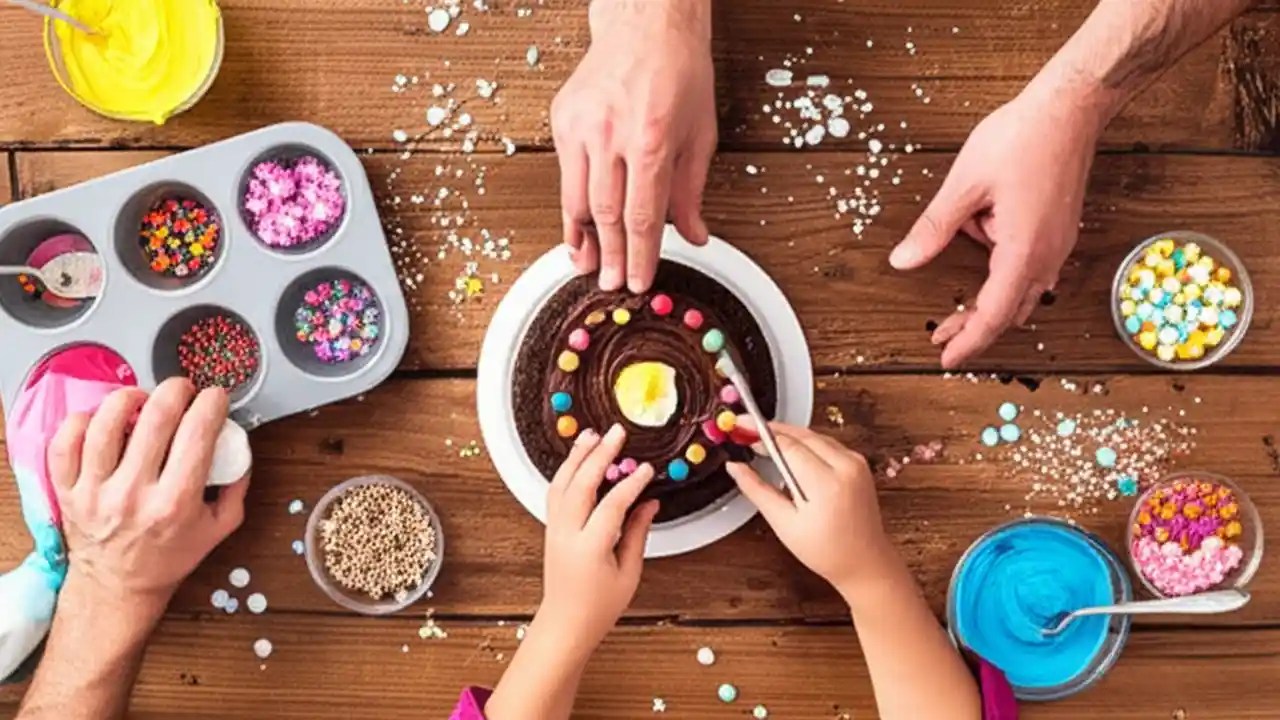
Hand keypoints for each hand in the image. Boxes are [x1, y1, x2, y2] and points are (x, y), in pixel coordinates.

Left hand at [49, 378, 249, 605]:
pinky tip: (103, 420)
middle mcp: (133, 494)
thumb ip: (236, 485)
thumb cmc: (169, 557)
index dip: (211, 403)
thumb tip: (240, 443)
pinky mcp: (67, 490)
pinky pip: (66, 442)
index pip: (197, 433)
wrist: (118, 588)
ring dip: (130, 397)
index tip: (215, 398)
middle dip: (176, 390)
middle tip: (183, 390)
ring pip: (107, 423)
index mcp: (175, 503)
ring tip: (142, 399)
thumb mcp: (221, 527)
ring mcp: (95, 491)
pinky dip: (84, 420)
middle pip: (155, 418)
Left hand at [537, 424, 658, 651]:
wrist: (566, 623)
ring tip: (591, 435)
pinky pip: (555, 492)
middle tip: (616, 434)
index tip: (646, 469)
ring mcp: (554, 529)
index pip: (611, 506)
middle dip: (598, 455)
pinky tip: (577, 458)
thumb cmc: (599, 606)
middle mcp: (566, 535)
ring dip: (576, 457)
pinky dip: (566, 471)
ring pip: (561, 484)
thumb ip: (637, 533)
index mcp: (589, 549)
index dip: (630, 485)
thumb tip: (649, 503)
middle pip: (580, 485)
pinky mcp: (550, 528)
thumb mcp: (628, 573)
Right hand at [551, 0, 716, 292]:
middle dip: (611, 256)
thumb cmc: (678, 71)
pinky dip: (571, 205)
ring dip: (582, 238)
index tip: (640, 280)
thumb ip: (691, 190)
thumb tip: (694, 235)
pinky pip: (567, 174)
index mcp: (652, 139)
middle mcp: (612, 133)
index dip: (641, 255)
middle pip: (607, 213)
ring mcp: (582, 126)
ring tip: (587, 265)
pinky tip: (577, 227)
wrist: (647, 23)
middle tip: (612, 284)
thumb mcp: (701, 134)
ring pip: (577, 199)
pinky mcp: (563, 120)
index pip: (644, 215)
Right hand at [727, 420, 892, 593]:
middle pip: (801, 435)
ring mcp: (856, 463)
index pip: (788, 447)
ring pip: (814, 436)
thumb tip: (735, 468)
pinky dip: (806, 443)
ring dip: (788, 435)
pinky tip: (789, 451)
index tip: (741, 429)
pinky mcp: (859, 463)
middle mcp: (846, 467)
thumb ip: (757, 491)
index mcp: (827, 484)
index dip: (761, 434)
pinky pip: (827, 444)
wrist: (866, 561)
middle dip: (772, 430)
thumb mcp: (784, 524)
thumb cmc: (827, 551)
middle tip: (746, 429)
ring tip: (762, 440)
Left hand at [889, 89, 1102, 367]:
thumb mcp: (964, 184)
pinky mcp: (1058, 230)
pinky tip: (980, 233)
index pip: (994, 314)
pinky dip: (1001, 265)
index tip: (946, 359)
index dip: (968, 341)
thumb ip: (933, 229)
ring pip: (1019, 288)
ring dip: (987, 294)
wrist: (1071, 107)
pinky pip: (1027, 263)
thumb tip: (903, 262)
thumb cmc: (1024, 137)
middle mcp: (1047, 255)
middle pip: (1009, 310)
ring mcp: (1057, 244)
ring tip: (953, 288)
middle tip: (940, 338)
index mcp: (1024, 250)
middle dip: (973, 325)